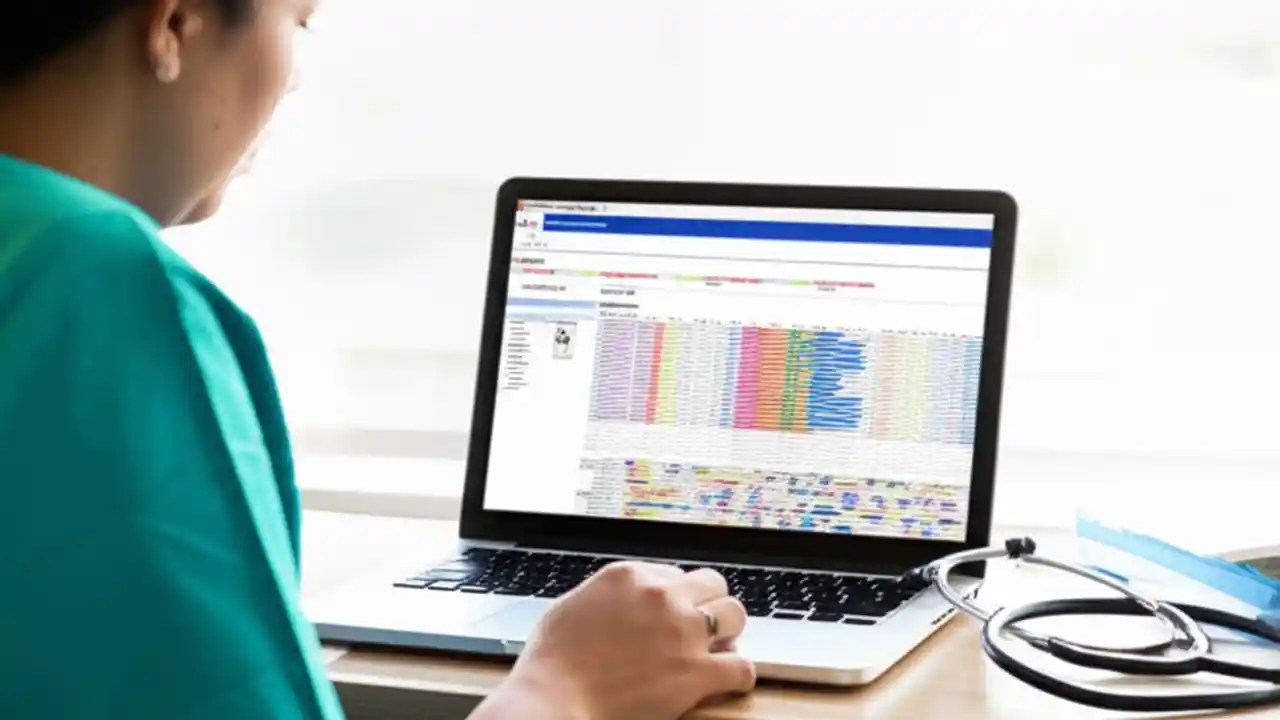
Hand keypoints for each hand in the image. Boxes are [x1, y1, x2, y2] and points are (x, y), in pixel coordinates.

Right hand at [470, 561, 754, 719]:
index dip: (676, 597)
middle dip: (709, 605)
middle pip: (713, 584)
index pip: (675, 574)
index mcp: (631, 576)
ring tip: (718, 650)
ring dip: (729, 632)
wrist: (553, 698)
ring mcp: (683, 633)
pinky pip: (742, 667)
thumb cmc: (552, 661)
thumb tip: (624, 603)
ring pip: (735, 615)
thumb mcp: (572, 605)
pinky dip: (738, 675)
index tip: (671, 615)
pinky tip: (726, 681)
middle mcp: (663, 596)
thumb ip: (607, 597)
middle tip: (701, 628)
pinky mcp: (696, 673)